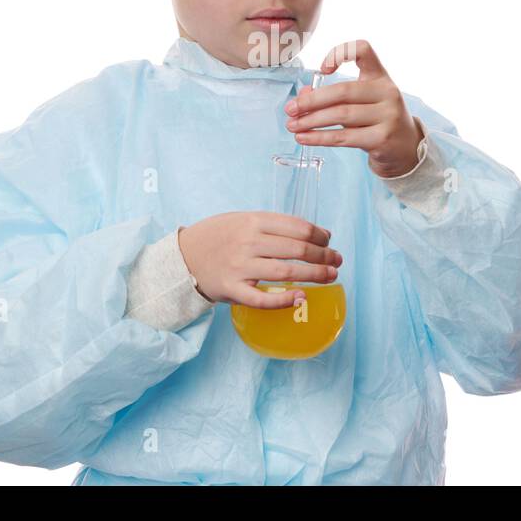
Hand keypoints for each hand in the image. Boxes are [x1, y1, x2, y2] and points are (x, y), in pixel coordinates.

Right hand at [177, 212, 342, 308]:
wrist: (184, 257)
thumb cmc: (219, 236)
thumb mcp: (243, 219)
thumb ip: (275, 225)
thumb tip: (316, 233)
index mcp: (253, 221)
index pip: (297, 227)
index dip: (320, 236)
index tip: (329, 242)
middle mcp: (248, 242)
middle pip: (297, 249)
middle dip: (323, 256)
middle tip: (337, 261)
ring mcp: (240, 267)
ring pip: (286, 272)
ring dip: (315, 275)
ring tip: (331, 277)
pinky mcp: (233, 290)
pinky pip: (262, 299)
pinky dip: (284, 300)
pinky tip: (302, 298)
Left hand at [284, 39, 424, 178]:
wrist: (406, 147)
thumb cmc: (377, 119)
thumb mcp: (359, 102)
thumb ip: (332, 96)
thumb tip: (301, 96)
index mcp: (381, 76)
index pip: (363, 50)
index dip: (340, 53)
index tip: (323, 69)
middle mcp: (387, 92)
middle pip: (342, 90)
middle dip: (311, 100)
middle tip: (290, 108)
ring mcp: (387, 115)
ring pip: (340, 115)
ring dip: (311, 121)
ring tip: (292, 125)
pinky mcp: (382, 138)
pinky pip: (344, 137)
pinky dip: (319, 138)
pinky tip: (304, 138)